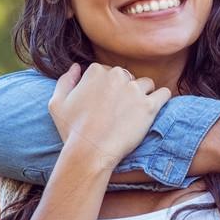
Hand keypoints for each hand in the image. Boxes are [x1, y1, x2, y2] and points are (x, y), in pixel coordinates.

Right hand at [48, 63, 170, 166]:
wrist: (89, 152)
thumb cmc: (72, 130)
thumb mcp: (56, 103)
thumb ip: (65, 80)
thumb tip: (76, 67)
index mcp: (96, 71)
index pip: (106, 71)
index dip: (105, 87)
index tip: (104, 102)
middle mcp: (117, 76)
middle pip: (127, 76)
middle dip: (124, 89)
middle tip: (118, 110)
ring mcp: (135, 90)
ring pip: (146, 84)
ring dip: (142, 94)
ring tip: (135, 111)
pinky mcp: (149, 106)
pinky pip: (164, 93)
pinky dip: (161, 99)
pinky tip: (154, 108)